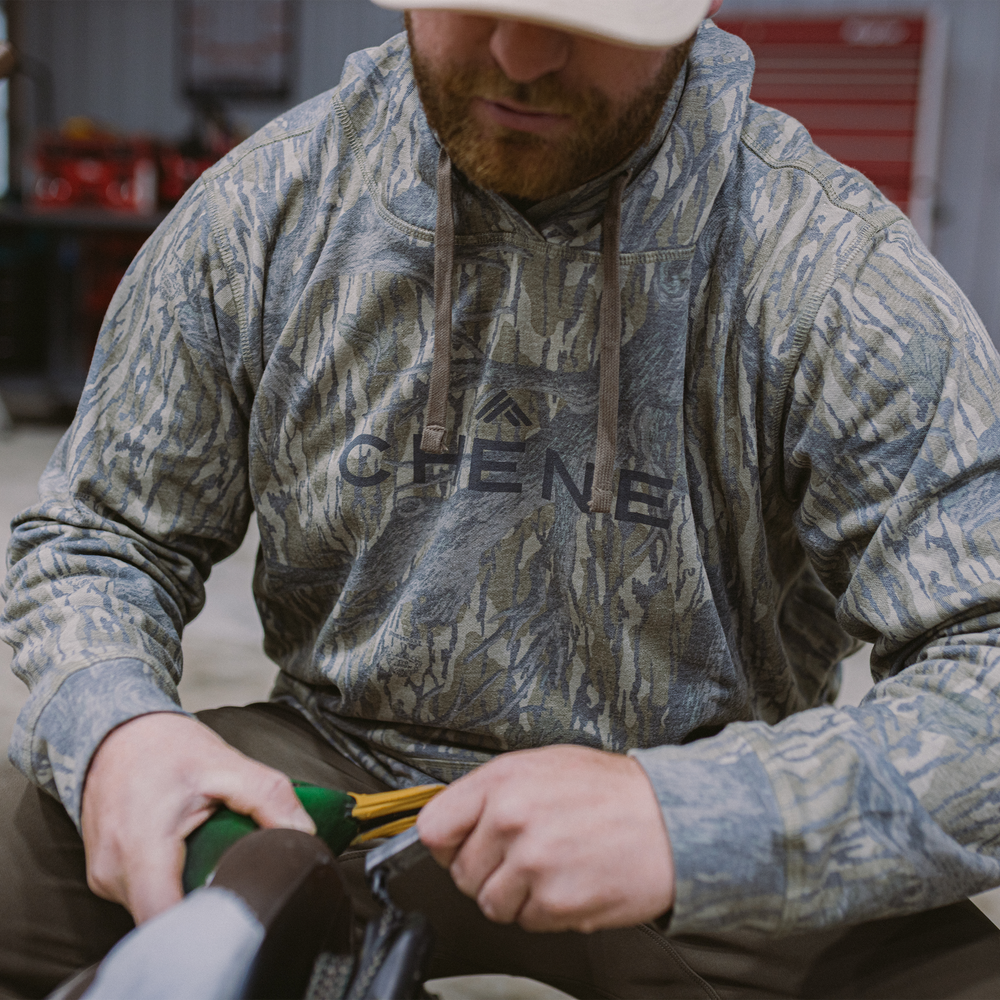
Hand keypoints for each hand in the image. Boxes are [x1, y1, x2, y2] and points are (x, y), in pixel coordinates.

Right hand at [81, 712, 314, 923]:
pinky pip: (145, 898)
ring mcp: (104, 879)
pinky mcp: (106, 878)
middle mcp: (112, 872)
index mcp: (140, 846)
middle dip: (206, 911)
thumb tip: (304, 835)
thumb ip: (269, 798)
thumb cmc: (168, 747)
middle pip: (164, 922)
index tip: (238, 910)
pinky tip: (192, 862)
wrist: (121, 732)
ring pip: (155, 912)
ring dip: (189, 895)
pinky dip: (172, 886)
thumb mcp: (226, 764)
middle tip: (240, 883)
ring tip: (215, 864)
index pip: (163, 921)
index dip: (204, 927)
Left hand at [417, 745, 673, 932]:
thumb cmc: (612, 791)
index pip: (434, 827)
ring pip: (491, 904)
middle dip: (490, 872)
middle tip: (527, 857)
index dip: (448, 844)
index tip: (463, 846)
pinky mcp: (555, 901)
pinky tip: (572, 882)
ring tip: (553, 868)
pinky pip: (527, 922)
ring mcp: (532, 863)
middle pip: (462, 873)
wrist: (672, 819)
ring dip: (517, 896)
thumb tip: (459, 818)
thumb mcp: (545, 765)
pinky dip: (547, 912)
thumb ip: (496, 791)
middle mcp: (511, 819)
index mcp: (502, 781)